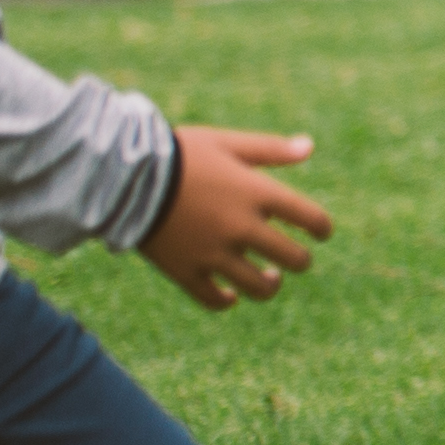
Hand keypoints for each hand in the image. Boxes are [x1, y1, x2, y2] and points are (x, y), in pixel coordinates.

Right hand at [147, 128, 326, 306]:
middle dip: (299, 261)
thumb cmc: (179, 154)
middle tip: (294, 259)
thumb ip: (269, 150)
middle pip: (293, 259)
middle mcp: (241, 227)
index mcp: (258, 194)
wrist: (122, 175)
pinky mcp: (184, 271)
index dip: (322, 228)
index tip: (320, 233)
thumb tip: (309, 147)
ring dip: (268, 286)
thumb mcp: (227, 143)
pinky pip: (214, 300)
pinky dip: (226, 301)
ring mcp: (213, 253)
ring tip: (269, 278)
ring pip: (259, 287)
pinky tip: (231, 295)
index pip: (311, 219)